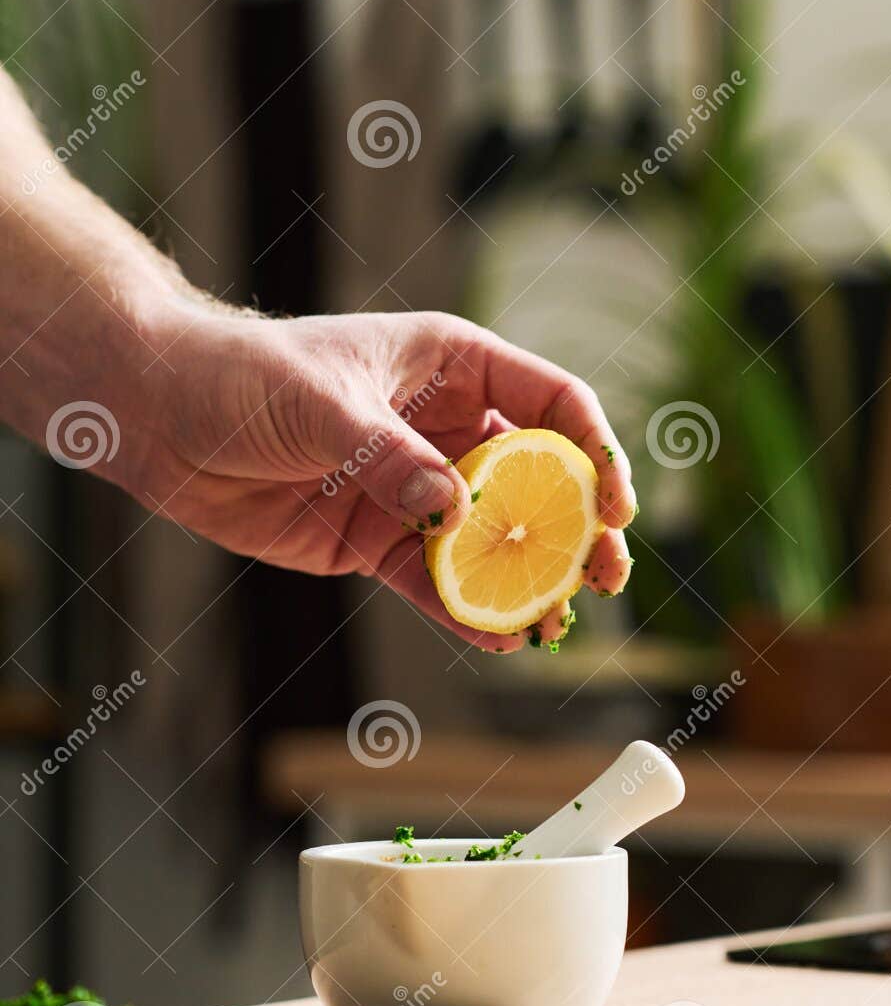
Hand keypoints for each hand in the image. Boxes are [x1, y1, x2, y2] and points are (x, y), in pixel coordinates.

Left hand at [130, 302, 634, 652]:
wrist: (162, 418)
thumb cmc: (243, 377)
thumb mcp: (322, 405)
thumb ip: (390, 459)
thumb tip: (454, 512)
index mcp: (452, 366)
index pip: (552, 403)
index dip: (595, 452)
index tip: (613, 506)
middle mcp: (447, 427)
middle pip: (540, 481)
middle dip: (579, 531)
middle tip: (608, 578)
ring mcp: (415, 487)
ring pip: (494, 540)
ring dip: (529, 582)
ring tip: (555, 623)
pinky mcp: (378, 539)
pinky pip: (437, 581)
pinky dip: (466, 611)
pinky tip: (496, 639)